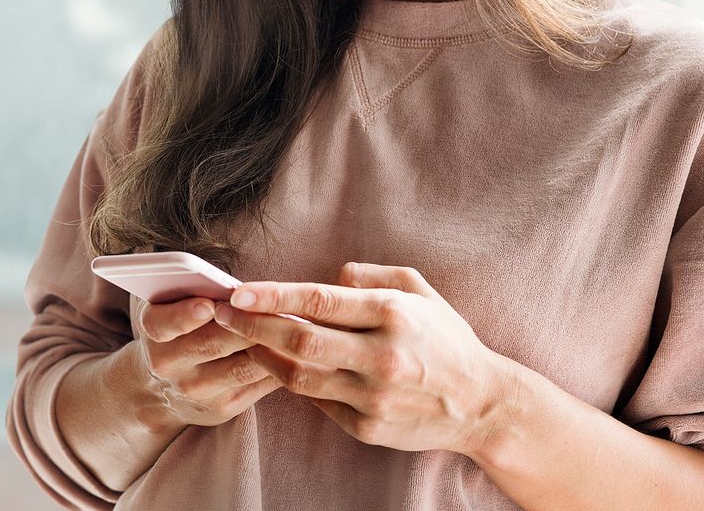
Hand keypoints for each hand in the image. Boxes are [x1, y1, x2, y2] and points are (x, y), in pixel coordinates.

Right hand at [132, 295, 282, 428]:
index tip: (208, 305)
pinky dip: (277, 366)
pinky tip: (293, 349)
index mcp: (154, 330)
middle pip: (212, 343)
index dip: (185, 315)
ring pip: (241, 367)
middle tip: (274, 305)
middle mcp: (169, 364)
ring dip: (269, 345)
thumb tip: (234, 282)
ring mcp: (195, 390)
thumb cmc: (177, 327)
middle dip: (246, 324)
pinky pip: (255, 385)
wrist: (162, 389)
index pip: (164, 323)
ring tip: (293, 324)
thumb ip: (190, 287)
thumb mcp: (169, 303)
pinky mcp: (221, 408)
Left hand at [211, 262, 512, 455]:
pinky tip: (276, 363)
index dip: (273, 296)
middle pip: (300, 340)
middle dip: (254, 325)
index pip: (319, 301)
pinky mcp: (367, 428)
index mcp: (392, 314)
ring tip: (241, 337)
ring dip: (264, 354)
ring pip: (300, 375)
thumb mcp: (418, 289)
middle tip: (222, 313)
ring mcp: (373, 397)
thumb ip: (371, 275)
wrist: (481, 403)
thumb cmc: (445, 336)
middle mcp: (380, 355)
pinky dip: (292, 381)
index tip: (238, 291)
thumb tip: (331, 275)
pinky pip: (317, 401)